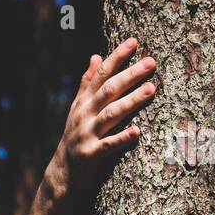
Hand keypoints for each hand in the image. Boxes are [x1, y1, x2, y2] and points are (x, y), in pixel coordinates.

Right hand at [46, 37, 157, 200]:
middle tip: (151, 62)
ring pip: (111, 114)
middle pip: (109, 90)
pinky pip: (108, 145)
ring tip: (151, 89)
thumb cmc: (77, 136)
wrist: (62, 172)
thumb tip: (95, 56)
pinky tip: (137, 131)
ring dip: (131, 101)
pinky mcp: (91, 155)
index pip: (101, 74)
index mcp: (84, 101)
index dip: (117, 57)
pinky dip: (122, 138)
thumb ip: (87, 83)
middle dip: (130, 74)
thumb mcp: (79, 108)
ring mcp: (87, 134)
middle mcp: (84, 114)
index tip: (134, 41)